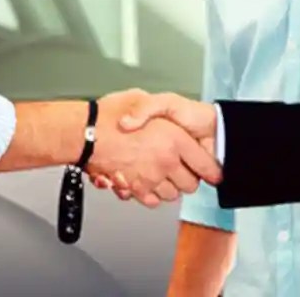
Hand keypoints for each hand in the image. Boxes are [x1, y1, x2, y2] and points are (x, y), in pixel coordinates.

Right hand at [85, 90, 220, 207]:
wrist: (84, 133)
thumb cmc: (109, 114)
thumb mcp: (140, 99)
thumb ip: (158, 111)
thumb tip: (171, 123)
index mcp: (174, 138)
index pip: (205, 164)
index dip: (212, 170)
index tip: (215, 174)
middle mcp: (165, 161)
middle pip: (191, 184)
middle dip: (189, 179)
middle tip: (184, 170)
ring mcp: (150, 177)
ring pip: (172, 194)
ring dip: (170, 188)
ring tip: (164, 176)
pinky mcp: (135, 189)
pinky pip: (152, 200)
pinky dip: (152, 194)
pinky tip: (149, 183)